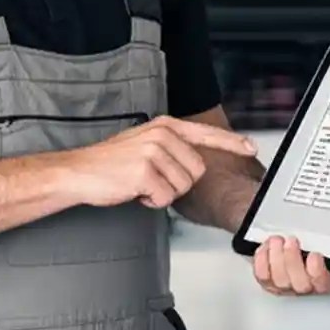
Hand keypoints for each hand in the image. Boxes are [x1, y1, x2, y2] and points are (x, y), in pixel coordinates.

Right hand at [62, 115, 258, 208]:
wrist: (78, 172)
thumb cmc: (110, 163)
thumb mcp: (144, 145)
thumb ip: (171, 148)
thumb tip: (195, 162)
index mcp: (164, 126)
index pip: (206, 133)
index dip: (231, 142)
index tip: (251, 147)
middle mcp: (162, 135)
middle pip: (197, 171)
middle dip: (178, 183)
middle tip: (152, 180)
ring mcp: (154, 152)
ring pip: (183, 187)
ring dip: (163, 194)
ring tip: (140, 184)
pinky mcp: (145, 171)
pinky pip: (165, 199)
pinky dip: (151, 202)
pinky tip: (134, 192)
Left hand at [253, 235, 329, 295]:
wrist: (290, 250)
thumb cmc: (309, 247)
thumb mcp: (322, 241)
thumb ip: (324, 239)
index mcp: (324, 279)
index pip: (323, 283)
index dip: (317, 271)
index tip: (315, 255)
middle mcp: (304, 287)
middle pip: (299, 284)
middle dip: (293, 260)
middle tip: (292, 241)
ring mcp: (284, 286)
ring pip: (279, 280)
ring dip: (277, 257)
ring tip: (278, 241)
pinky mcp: (267, 281)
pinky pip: (262, 274)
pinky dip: (262, 258)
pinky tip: (267, 246)